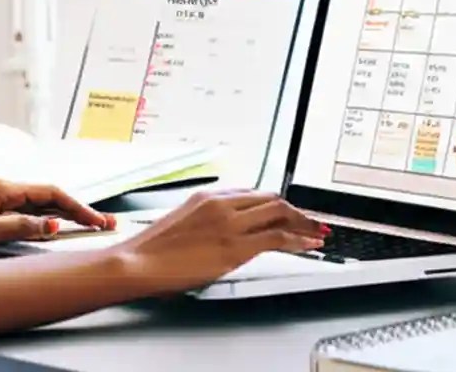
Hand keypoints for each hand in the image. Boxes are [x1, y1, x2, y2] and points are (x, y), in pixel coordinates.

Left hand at [0, 179, 115, 255]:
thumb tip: (53, 224)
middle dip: (78, 211)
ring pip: (38, 207)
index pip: (52, 194)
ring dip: (63, 216)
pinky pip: (24, 215)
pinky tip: (54, 230)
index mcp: (4, 189)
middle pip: (49, 198)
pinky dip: (44, 222)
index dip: (78, 207)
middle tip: (105, 224)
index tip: (99, 221)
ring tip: (89, 227)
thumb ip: (23, 227)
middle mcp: (2, 190)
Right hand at [114, 188, 326, 295]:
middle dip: (295, 211)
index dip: (275, 204)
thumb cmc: (152, 251)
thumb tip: (219, 235)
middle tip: (311, 221)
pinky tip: (308, 244)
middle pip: (270, 200)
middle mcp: (222, 204)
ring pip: (279, 213)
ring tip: (318, 232)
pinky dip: (298, 239)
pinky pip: (276, 237)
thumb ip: (205, 223)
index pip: (253, 194)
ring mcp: (230, 224)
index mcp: (208, 197)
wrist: (137, 262)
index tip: (287, 212)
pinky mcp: (235, 246)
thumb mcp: (181, 225)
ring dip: (303, 223)